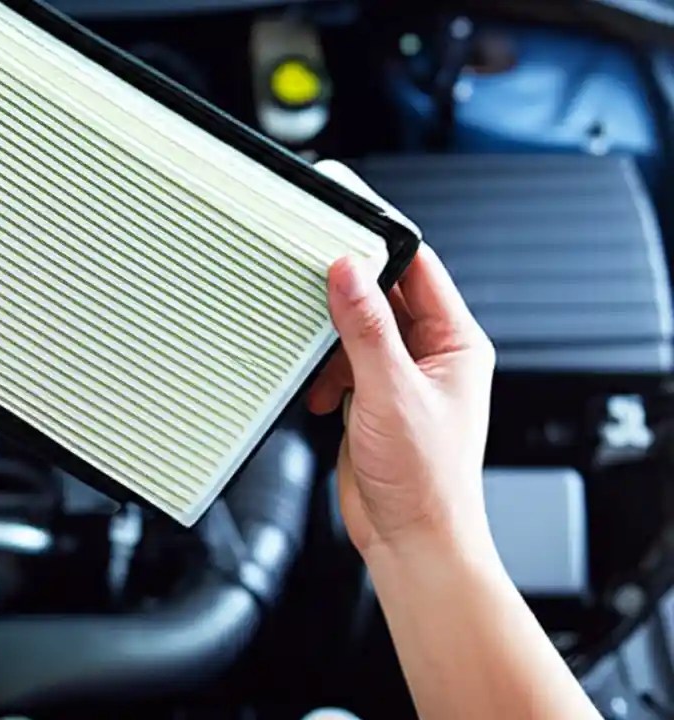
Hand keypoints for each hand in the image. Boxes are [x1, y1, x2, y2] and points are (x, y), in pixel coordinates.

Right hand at [307, 163, 495, 557]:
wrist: (411, 541)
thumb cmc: (426, 481)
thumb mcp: (391, 392)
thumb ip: (366, 329)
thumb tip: (347, 271)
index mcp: (457, 343)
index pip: (420, 271)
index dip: (381, 248)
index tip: (342, 230)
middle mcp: (432, 357)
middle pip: (383, 299)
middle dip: (346, 300)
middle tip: (313, 293)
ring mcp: (401, 379)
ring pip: (356, 333)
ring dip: (331, 345)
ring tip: (321, 366)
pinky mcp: (372, 402)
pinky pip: (341, 366)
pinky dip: (323, 375)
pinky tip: (318, 396)